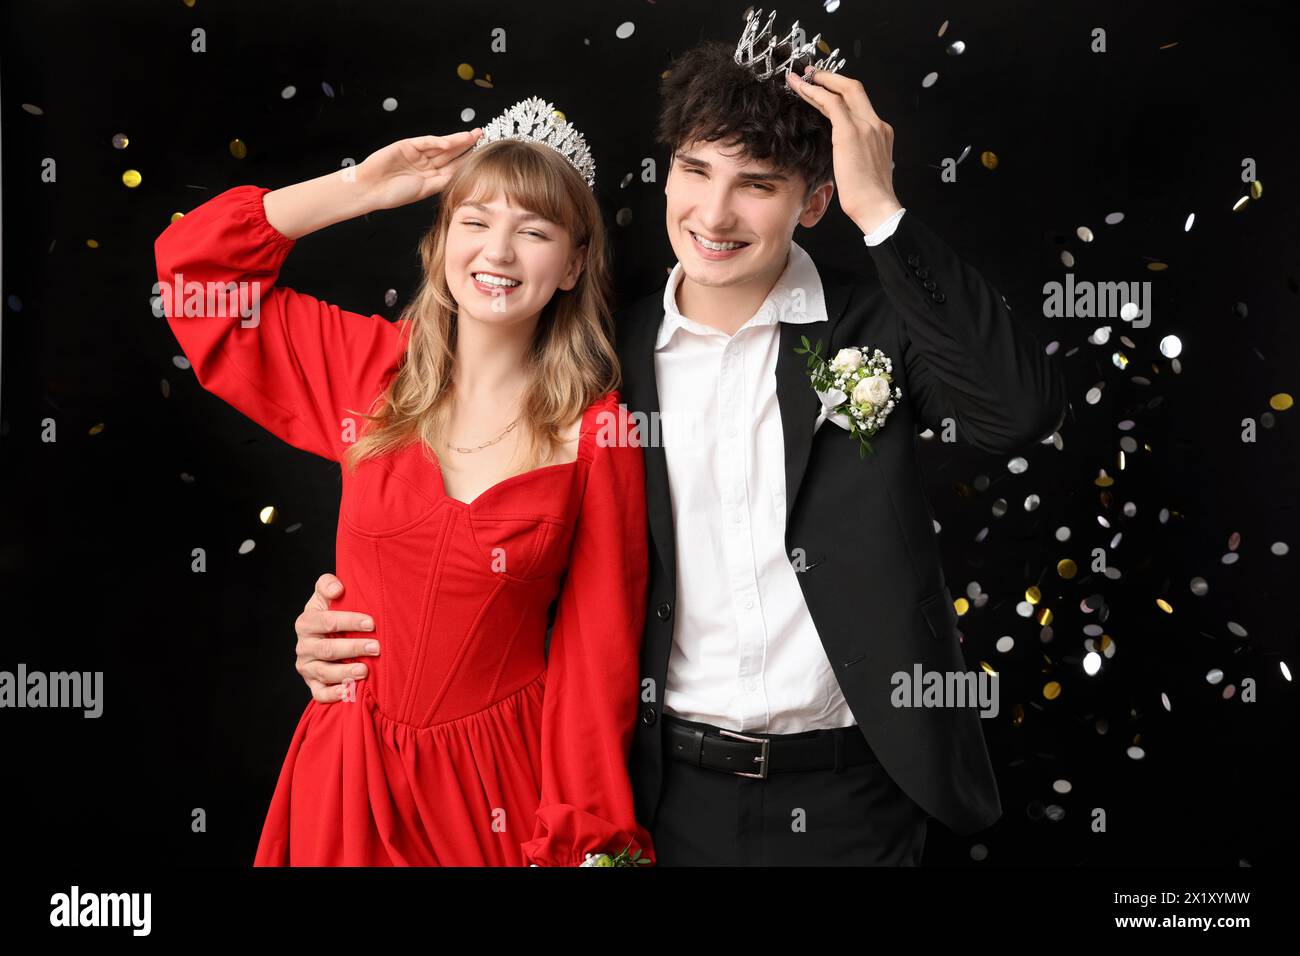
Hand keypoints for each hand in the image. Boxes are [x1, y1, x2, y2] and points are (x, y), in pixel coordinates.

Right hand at [294, 573, 379, 702]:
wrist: (326, 634)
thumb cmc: (332, 612)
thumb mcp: (326, 594)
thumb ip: (327, 584)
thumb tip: (338, 589)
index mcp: (306, 622)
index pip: (326, 621)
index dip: (349, 621)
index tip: (372, 623)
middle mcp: (304, 646)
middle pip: (327, 649)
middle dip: (352, 648)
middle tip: (376, 647)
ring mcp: (307, 667)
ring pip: (324, 673)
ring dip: (346, 672)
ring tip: (366, 670)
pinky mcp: (312, 685)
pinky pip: (320, 694)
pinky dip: (334, 695)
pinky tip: (350, 691)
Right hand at [357, 129, 483, 210]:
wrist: (371, 189)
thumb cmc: (394, 194)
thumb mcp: (425, 190)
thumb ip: (443, 181)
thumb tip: (465, 175)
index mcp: (432, 176)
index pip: (455, 166)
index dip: (469, 159)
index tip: (484, 154)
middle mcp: (427, 163)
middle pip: (451, 152)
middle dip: (467, 144)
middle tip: (482, 135)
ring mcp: (418, 153)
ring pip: (441, 145)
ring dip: (456, 140)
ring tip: (472, 135)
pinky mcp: (407, 145)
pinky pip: (425, 142)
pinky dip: (437, 142)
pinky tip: (450, 143)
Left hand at [785, 68, 902, 233]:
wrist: (876, 206)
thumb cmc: (868, 197)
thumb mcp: (863, 168)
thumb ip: (854, 153)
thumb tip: (839, 154)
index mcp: (880, 133)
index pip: (859, 104)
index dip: (840, 92)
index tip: (826, 88)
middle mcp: (876, 124)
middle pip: (854, 88)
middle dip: (831, 78)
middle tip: (811, 73)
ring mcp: (866, 126)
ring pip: (842, 91)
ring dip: (818, 82)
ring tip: (799, 79)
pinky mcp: (851, 132)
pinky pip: (831, 103)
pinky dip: (815, 93)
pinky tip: (802, 90)